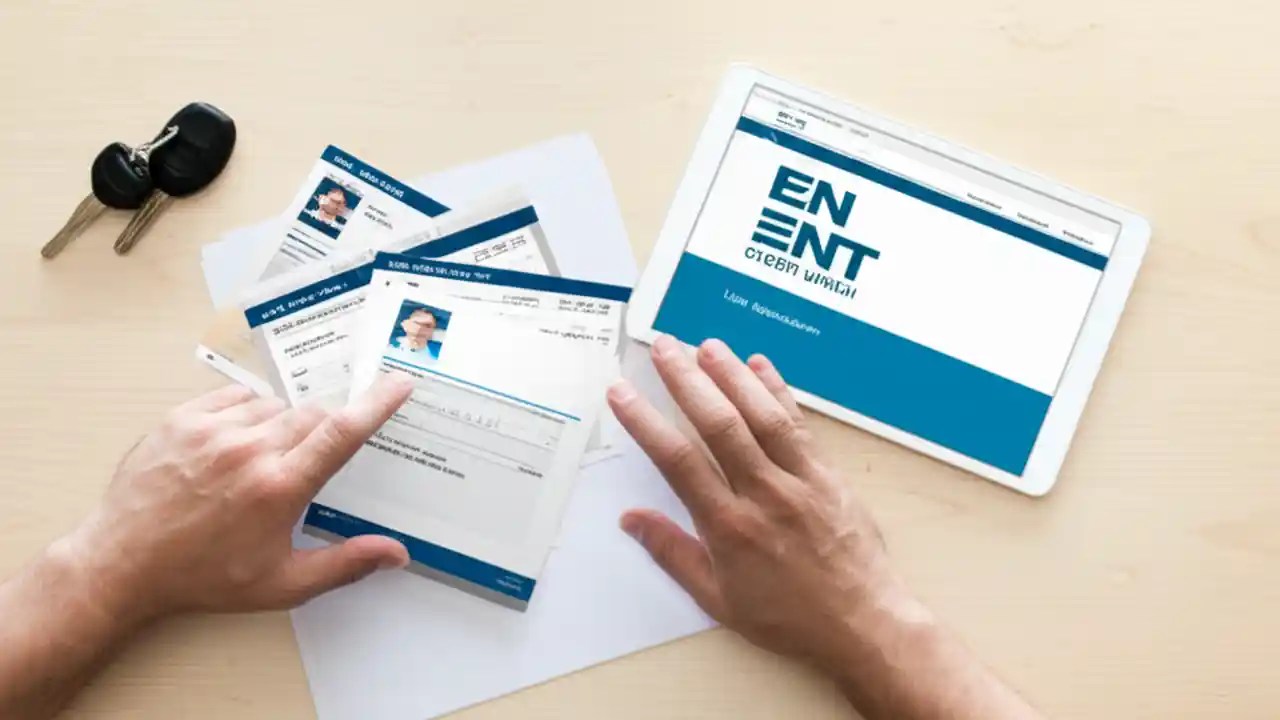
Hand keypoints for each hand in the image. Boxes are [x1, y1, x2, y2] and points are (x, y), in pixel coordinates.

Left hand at [52, 376, 413, 625]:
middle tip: (306, 462)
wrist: (123, 563)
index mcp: (280, 487)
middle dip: (323, 430)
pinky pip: (234, 397)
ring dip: (282, 425)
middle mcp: (249, 450)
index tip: (399, 383)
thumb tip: (396, 554)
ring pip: (274, 406)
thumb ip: (345, 564)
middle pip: (312, 415)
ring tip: (262, 461)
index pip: (342, 433)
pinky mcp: (182, 419)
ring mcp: (212, 430)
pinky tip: (236, 442)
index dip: (376, 404)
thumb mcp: (282, 584)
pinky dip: (246, 413)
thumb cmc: (203, 577)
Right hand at [608, 335, 909, 669]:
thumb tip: (630, 520)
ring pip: (761, 416)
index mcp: (729, 528)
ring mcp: (800, 480)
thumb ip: (672, 553)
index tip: (622, 392)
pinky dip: (779, 391)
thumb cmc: (787, 618)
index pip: (678, 462)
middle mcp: (763, 495)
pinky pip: (800, 425)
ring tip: (705, 345)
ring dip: (732, 375)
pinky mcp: (828, 475)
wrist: (862, 624)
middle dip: (687, 381)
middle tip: (663, 347)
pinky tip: (760, 364)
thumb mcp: (718, 600)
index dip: (646, 422)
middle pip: (719, 425)